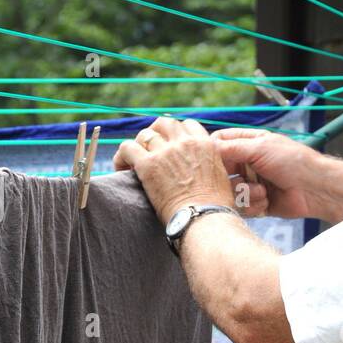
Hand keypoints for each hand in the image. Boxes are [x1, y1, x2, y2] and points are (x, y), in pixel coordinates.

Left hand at [113, 115, 237, 225]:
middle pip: (164, 123)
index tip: (170, 145)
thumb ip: (210, 165)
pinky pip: (127, 148)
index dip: (176, 134)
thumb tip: (203, 171)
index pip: (187, 125)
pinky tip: (122, 169)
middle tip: (150, 149)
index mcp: (205, 144)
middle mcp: (185, 142)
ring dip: (139, 145)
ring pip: (144, 134)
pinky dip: (122, 157)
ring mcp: (165, 152)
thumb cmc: (215, 208)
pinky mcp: (148, 164)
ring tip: (134, 161)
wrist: (205, 219)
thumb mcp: (220, 178)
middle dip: (156, 133)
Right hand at [210, 128, 321, 218]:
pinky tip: (267, 201)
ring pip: (230, 191)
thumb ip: (231, 147)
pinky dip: (252, 205)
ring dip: (245, 193)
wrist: (315, 189)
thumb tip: (206, 146)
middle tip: (240, 181)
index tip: (210, 162)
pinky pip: (241, 207)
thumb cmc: (292, 162)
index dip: (212, 153)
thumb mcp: (259, 148)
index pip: (219, 144)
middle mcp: (248, 163)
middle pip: (220, 172)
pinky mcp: (256, 203)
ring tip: (262, 192)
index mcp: (249, 144)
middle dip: (229, 179)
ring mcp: (251, 183)